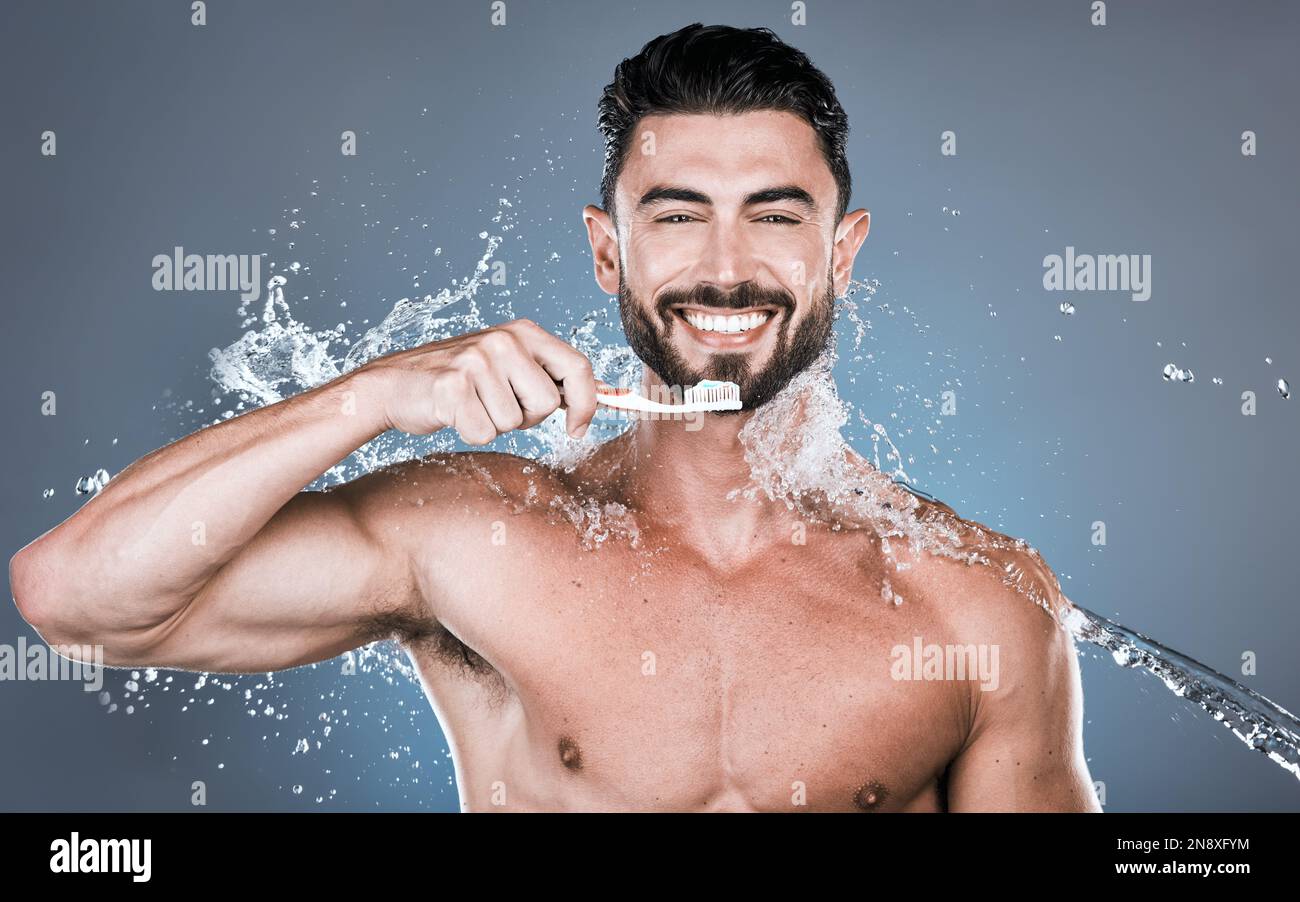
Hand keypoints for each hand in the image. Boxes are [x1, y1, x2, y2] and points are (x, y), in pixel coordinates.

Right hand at [357, 318, 597, 442]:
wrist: (395, 384)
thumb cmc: (460, 381)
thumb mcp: (509, 365)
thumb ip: (549, 376)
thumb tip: (602, 397)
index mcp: (523, 332)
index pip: (578, 366)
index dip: (586, 404)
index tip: (578, 429)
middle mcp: (503, 340)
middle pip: (545, 403)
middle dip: (527, 417)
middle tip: (496, 404)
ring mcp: (477, 361)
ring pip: (513, 422)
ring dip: (495, 424)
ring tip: (472, 404)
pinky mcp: (453, 387)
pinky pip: (485, 433)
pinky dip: (472, 433)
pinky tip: (454, 414)